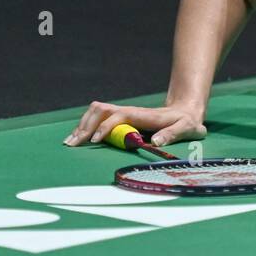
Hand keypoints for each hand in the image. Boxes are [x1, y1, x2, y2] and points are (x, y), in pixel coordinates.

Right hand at [63, 100, 206, 148]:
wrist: (186, 111)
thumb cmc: (186, 122)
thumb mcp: (186, 128)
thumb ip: (173, 134)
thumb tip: (155, 142)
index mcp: (142, 115)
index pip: (119, 116)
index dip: (106, 127)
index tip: (95, 140)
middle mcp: (130, 112)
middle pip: (101, 111)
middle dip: (85, 125)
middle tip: (72, 144)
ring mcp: (124, 114)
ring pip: (96, 112)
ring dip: (82, 125)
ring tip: (70, 141)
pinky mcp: (121, 119)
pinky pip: (98, 118)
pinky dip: (86, 126)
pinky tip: (77, 138)